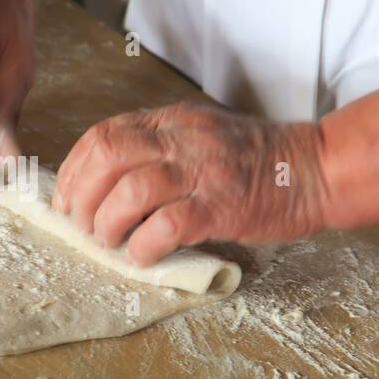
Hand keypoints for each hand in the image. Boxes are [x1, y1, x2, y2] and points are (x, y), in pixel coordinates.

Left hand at [53, 102, 329, 264]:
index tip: (65, 200)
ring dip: (107, 223)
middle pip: (108, 157)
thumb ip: (156, 150)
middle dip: (80, 196)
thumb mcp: (199, 136)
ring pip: (131, 190)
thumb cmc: (254, 161)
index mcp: (170, 122)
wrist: (314, 169)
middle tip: (80, 225)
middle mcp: (181, 141)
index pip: (102, 135)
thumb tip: (102, 184)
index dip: (73, 171)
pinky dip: (144, 244)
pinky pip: (168, 224)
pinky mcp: (222, 206)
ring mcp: (202, 172)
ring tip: (109, 242)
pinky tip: (142, 256)